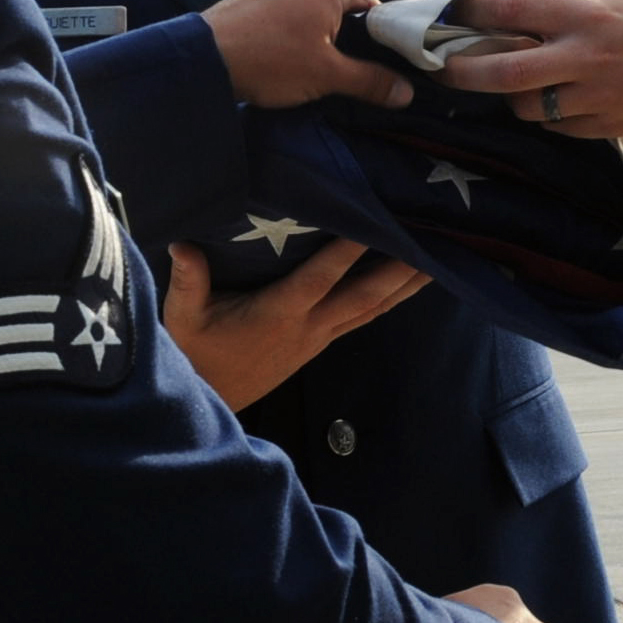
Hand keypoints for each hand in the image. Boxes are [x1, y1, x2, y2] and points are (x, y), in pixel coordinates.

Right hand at [161, 240, 427, 410]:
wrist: (210, 398)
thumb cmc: (196, 352)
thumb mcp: (183, 317)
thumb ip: (187, 280)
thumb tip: (182, 245)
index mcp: (277, 315)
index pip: (318, 280)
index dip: (345, 254)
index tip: (372, 224)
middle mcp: (308, 327)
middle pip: (364, 297)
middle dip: (399, 270)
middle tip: (432, 242)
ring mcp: (320, 337)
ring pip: (372, 309)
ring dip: (406, 285)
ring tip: (440, 257)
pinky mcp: (322, 342)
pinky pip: (364, 317)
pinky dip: (391, 299)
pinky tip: (412, 283)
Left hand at [203, 0, 446, 108]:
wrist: (199, 59)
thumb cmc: (269, 60)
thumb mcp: (325, 74)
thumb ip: (369, 80)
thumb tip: (405, 93)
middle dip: (384, 8)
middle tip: (405, 35)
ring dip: (350, 18)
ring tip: (366, 48)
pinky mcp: (257, 0)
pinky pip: (302, 5)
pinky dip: (323, 21)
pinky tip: (321, 48)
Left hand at [433, 0, 622, 137]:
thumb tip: (517, 2)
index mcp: (586, 13)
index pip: (511, 11)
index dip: (475, 14)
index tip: (458, 16)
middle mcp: (585, 57)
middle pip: (504, 72)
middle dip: (462, 72)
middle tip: (444, 68)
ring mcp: (595, 97)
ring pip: (525, 107)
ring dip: (508, 95)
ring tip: (510, 80)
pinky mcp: (605, 127)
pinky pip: (555, 125)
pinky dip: (545, 112)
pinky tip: (553, 95)